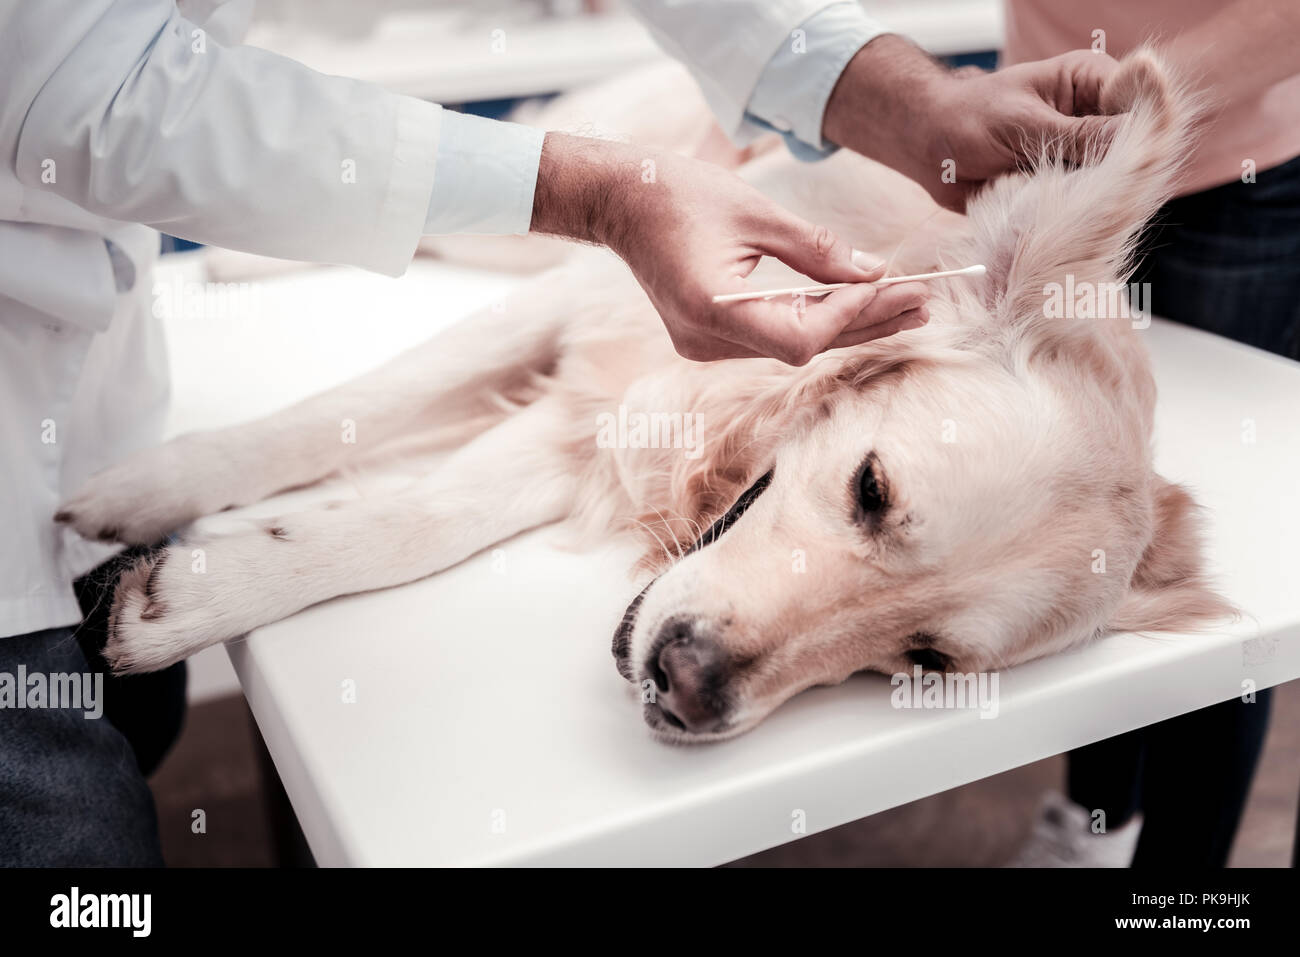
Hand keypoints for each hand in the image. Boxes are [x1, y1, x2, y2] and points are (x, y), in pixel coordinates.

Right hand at [531, 133, 928, 364]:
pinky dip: (813, 320)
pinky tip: (853, 306)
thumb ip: (815, 248)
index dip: (851, 316)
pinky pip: (770, 336)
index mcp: (710, 309)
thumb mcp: (757, 212)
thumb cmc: (679, 194)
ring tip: (904, 306)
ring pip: (790, 346)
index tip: (895, 287)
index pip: (799, 336)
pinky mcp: (705, 336)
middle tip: (923, 304)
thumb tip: (874, 273)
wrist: (619, 200)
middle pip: (802, 349)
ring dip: (846, 325)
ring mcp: (702, 344)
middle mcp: (704, 339)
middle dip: (864, 324)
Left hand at [824, 35, 1123, 209]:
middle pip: (1133, 145)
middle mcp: (1094, 116)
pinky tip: (1061, 219)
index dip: (1144, 130)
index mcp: (1091, 81)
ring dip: (1095, 197)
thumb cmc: (968, 119)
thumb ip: (1076, 134)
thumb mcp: (1022, 123)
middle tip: (1097, 194)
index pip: (1140, 102)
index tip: (1135, 159)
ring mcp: (1082, 153)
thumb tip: (1132, 140)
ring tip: (1073, 211)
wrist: (929, 148)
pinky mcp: (1065, 183)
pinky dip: (1073, 212)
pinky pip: (1083, 202)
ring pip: (1112, 179)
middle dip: (1121, 171)